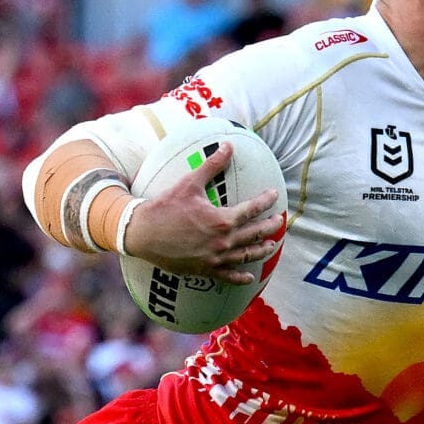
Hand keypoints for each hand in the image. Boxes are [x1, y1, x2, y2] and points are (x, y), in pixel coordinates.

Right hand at [121, 143, 286, 284]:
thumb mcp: (190, 183)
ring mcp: (215, 259)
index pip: (252, 209)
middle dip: (270, 227)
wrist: (143, 233)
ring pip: (246, 256)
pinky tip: (250, 278)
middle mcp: (223, 242)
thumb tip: (228, 145)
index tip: (273, 196)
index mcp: (222, 220)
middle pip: (255, 234)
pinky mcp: (204, 270)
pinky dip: (241, 278)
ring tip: (271, 245)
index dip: (266, 201)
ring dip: (261, 250)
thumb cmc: (166, 207)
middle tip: (279, 221)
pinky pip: (228, 276)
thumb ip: (212, 164)